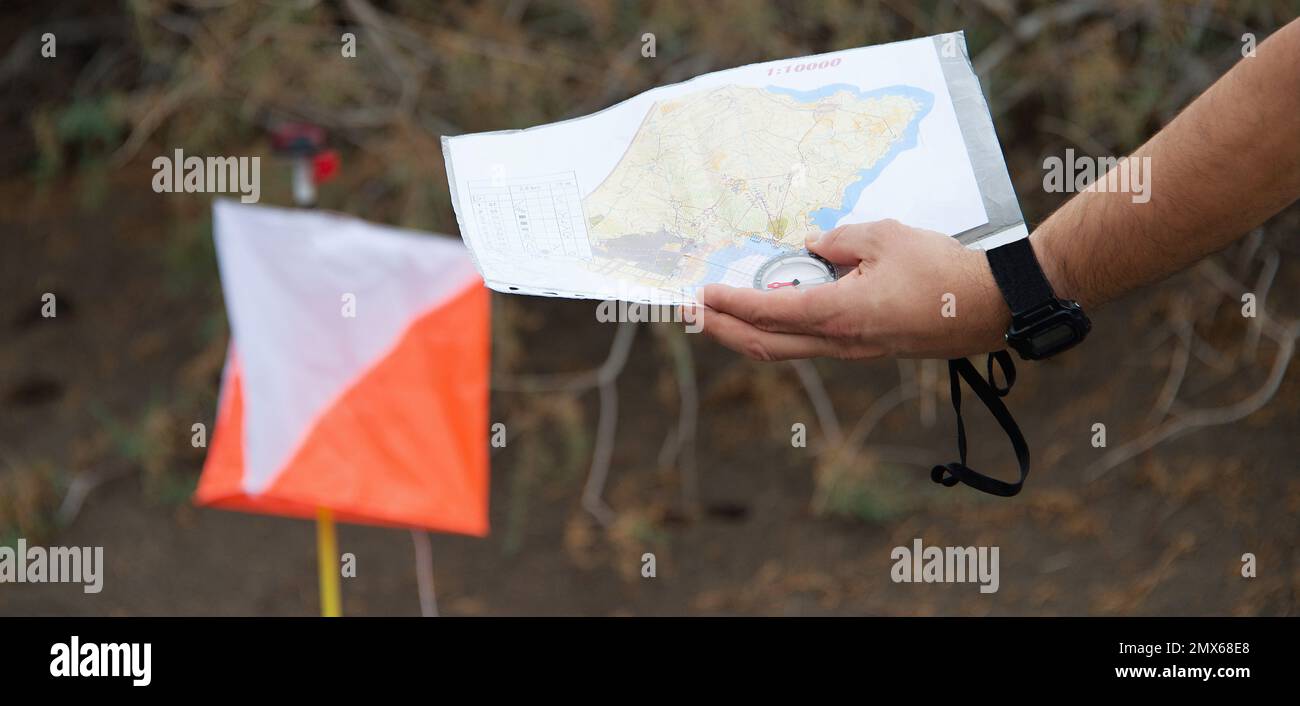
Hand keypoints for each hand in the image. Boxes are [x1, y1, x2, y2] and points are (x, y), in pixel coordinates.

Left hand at [697, 220, 1010, 359]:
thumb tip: (811, 247)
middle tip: (689, 313)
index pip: (768, 312)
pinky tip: (770, 314)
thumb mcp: (886, 237)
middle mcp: (838, 342)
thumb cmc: (943, 271)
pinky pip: (808, 345)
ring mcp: (851, 351)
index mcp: (839, 314)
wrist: (990, 309)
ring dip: (746, 334)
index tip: (699, 294)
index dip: (728, 305)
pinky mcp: (864, 349)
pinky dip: (778, 332)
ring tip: (718, 316)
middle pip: (764, 345)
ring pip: (785, 349)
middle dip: (721, 330)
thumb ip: (840, 240)